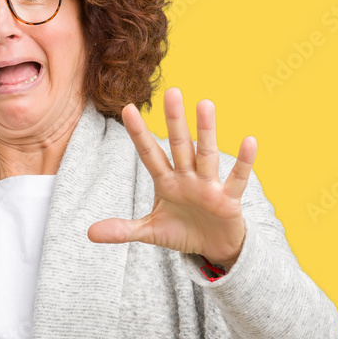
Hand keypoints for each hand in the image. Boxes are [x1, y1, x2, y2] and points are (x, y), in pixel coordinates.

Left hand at [87, 87, 257, 269]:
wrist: (213, 247)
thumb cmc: (182, 232)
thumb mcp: (150, 232)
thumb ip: (123, 230)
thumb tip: (89, 233)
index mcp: (166, 181)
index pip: (149, 153)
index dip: (139, 133)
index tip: (127, 108)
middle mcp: (187, 177)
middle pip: (179, 145)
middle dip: (175, 120)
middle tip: (171, 91)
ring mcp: (208, 186)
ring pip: (206, 154)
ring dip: (206, 131)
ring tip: (205, 104)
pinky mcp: (229, 199)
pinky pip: (237, 178)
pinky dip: (244, 161)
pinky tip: (248, 141)